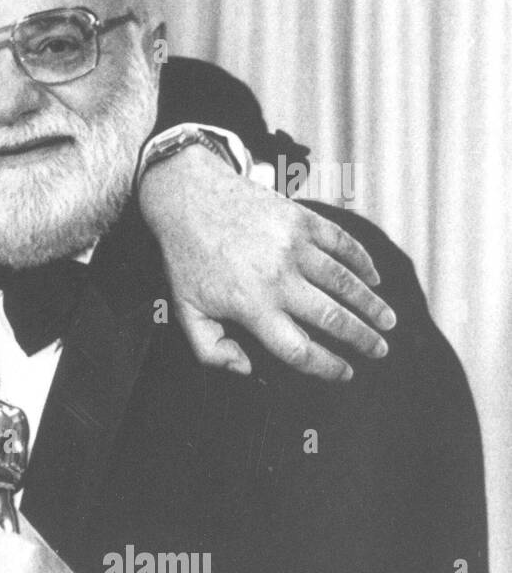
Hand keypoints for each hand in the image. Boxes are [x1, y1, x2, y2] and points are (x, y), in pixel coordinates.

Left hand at [138, 145, 396, 380]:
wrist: (187, 198)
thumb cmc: (187, 260)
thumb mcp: (185, 310)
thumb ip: (210, 350)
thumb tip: (246, 370)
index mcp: (250, 305)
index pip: (298, 349)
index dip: (327, 367)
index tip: (346, 374)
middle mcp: (277, 278)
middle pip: (332, 318)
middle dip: (362, 338)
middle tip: (380, 351)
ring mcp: (293, 245)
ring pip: (345, 282)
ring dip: (371, 305)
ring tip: (388, 322)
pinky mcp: (301, 219)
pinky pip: (343, 244)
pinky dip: (363, 263)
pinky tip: (375, 279)